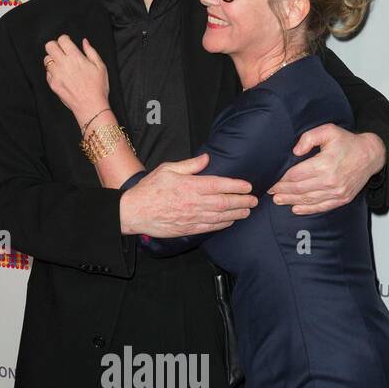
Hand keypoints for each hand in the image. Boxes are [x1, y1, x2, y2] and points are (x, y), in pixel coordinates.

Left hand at [43, 34, 109, 126]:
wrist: (91, 107)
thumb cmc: (98, 88)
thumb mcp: (100, 66)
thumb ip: (91, 51)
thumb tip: (84, 42)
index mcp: (75, 57)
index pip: (62, 39)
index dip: (65, 39)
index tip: (68, 43)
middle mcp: (63, 64)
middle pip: (49, 46)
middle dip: (55, 46)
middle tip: (61, 51)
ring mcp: (56, 75)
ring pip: (46, 60)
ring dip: (53, 60)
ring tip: (61, 65)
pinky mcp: (53, 85)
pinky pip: (47, 73)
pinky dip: (52, 73)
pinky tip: (61, 76)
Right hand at [118, 153, 256, 235]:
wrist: (134, 212)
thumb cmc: (149, 189)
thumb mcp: (167, 169)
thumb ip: (189, 165)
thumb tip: (206, 158)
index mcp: (190, 186)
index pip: (219, 185)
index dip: (236, 186)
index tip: (247, 186)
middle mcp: (193, 203)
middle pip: (224, 202)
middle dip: (242, 202)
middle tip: (254, 200)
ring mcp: (191, 218)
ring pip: (220, 217)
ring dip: (236, 214)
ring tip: (247, 211)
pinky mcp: (187, 229)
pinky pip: (210, 227)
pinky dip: (222, 224)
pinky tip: (230, 221)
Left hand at [267, 126, 384, 213]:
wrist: (371, 155)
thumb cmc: (348, 142)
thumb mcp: (328, 131)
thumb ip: (309, 138)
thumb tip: (295, 151)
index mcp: (325, 164)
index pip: (296, 175)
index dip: (282, 179)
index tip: (272, 180)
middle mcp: (330, 181)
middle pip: (299, 189)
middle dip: (283, 191)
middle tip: (271, 192)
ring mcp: (337, 192)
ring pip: (308, 200)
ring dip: (291, 201)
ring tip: (278, 200)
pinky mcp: (342, 199)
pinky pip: (321, 207)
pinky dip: (307, 210)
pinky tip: (295, 209)